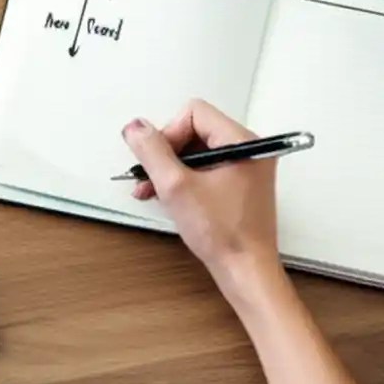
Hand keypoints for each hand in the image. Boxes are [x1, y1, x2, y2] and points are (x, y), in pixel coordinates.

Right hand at [120, 99, 281, 299]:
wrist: (245, 270)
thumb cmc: (222, 233)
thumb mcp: (176, 187)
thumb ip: (152, 151)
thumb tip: (135, 127)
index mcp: (243, 142)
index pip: (194, 113)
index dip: (168, 133)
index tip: (159, 161)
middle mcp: (249, 149)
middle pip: (194, 130)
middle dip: (166, 152)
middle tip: (150, 177)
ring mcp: (246, 167)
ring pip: (196, 150)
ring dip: (170, 167)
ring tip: (150, 190)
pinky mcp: (240, 184)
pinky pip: (205, 167)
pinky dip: (183, 178)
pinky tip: (165, 195)